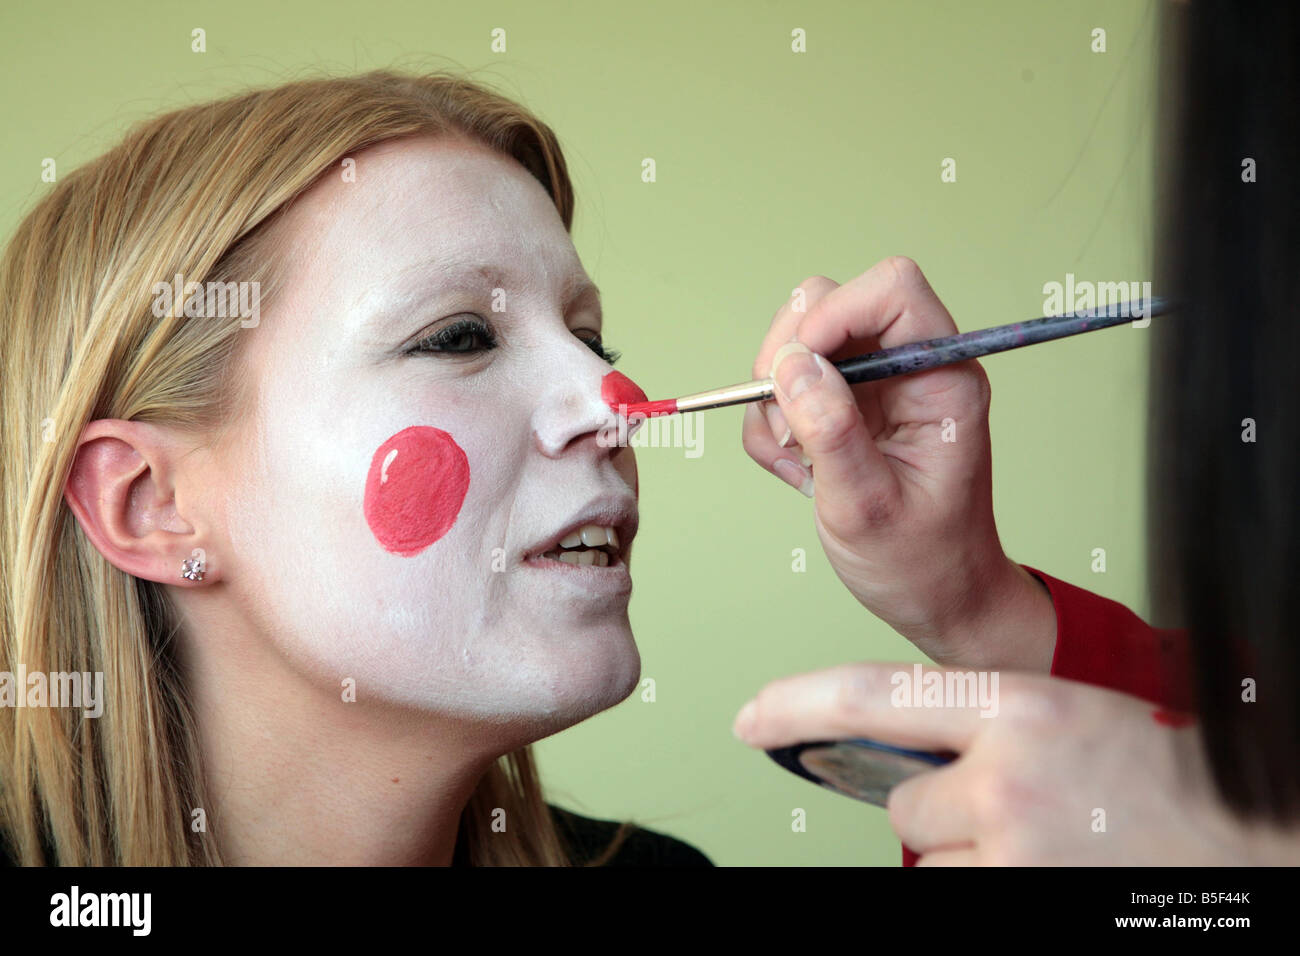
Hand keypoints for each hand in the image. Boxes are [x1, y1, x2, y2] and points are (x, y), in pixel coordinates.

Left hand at [732, 661, 1295, 863]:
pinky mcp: (1022, 900)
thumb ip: (976, 724)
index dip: (795, 703)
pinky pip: (957, 888)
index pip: (868, 694)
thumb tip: (891, 760)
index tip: (749, 717)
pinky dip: (987, 879)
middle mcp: (1004, 777)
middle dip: (934, 804)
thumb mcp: (1060, 715)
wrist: (1250, 832)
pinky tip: (1045, 861)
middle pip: (899, 801)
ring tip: (1045, 835)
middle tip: (1011, 803)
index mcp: (1015, 703)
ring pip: (930, 853)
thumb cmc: (1154, 768)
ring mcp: (1013, 849)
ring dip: (967, 849)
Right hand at [741, 257, 1055, 671]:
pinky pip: (785, 387)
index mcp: (942, 377)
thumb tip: (792, 365)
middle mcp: (910, 367)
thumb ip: (832, 430)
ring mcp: (875, 385)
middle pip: (830, 303)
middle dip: (788, 360)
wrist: (935, 598)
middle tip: (787, 426)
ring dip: (775, 399)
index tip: (796, 371)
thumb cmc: (922, 560)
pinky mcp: (845, 406)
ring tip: (797, 461)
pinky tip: (800, 472)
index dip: (835, 314)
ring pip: (798, 344)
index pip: (892, 290)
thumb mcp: (869, 505)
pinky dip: (773, 427)